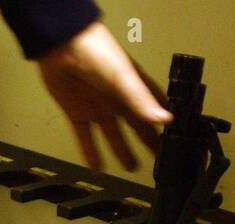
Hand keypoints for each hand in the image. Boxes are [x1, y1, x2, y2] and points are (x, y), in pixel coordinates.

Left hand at [36, 21, 171, 171]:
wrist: (61, 45)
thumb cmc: (94, 51)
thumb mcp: (123, 77)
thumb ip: (142, 100)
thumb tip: (164, 119)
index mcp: (133, 87)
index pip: (155, 107)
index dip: (163, 123)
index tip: (173, 138)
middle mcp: (117, 98)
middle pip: (137, 125)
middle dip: (148, 141)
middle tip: (157, 156)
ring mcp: (97, 107)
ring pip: (113, 135)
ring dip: (121, 151)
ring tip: (131, 167)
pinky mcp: (77, 113)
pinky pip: (86, 138)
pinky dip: (91, 154)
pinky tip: (97, 167)